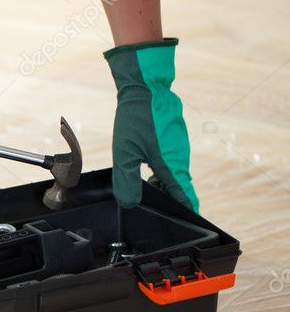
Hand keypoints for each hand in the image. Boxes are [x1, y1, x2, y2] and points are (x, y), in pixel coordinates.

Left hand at [106, 38, 198, 210]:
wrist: (145, 88)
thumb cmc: (135, 120)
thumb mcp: (124, 154)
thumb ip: (126, 181)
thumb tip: (130, 203)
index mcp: (172, 165)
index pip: (185, 196)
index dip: (184, 210)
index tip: (187, 223)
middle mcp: (180, 158)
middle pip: (178, 187)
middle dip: (166, 198)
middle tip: (149, 205)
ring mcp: (178, 147)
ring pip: (172, 174)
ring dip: (160, 183)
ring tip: (141, 185)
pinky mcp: (173, 139)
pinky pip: (170, 161)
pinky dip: (159, 169)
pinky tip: (143, 167)